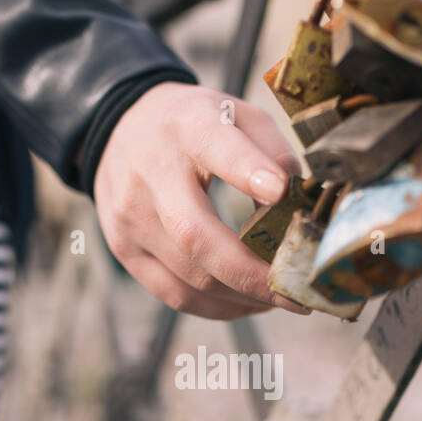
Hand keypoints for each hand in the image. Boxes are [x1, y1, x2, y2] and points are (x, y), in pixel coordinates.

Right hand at [92, 83, 307, 318]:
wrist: (121, 129)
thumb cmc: (195, 126)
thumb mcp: (237, 113)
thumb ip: (273, 152)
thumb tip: (299, 209)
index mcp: (189, 128)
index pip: (216, 147)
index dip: (248, 170)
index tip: (280, 192)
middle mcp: (152, 173)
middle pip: (196, 236)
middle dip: (253, 273)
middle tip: (298, 293)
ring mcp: (132, 217)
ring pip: (191, 277)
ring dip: (244, 296)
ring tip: (282, 299)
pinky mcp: (124, 250)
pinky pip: (175, 295)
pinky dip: (219, 307)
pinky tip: (247, 302)